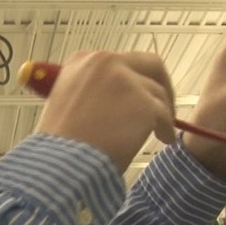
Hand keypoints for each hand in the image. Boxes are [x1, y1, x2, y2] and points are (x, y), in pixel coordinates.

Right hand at [34, 51, 175, 172]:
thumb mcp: (63, 101)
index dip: (132, 78)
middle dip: (160, 84)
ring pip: (158, 92)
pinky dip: (166, 128)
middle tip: (163, 105)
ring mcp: (126, 81)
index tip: (135, 94)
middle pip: (148, 64)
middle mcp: (105, 62)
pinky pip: (164, 114)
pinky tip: (163, 139)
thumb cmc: (59, 143)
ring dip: (162, 111)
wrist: (63, 163)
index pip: (119, 62)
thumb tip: (113, 98)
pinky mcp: (144, 103)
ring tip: (159, 131)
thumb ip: (89, 90)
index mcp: (83, 61)